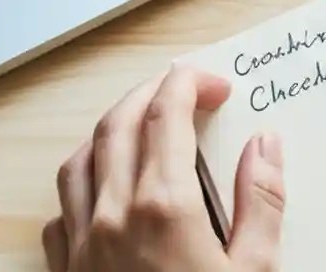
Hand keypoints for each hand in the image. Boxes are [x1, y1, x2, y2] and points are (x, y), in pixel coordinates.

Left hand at [42, 65, 286, 271]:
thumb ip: (263, 201)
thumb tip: (265, 145)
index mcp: (164, 205)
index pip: (167, 113)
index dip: (189, 83)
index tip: (213, 82)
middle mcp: (113, 214)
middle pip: (119, 122)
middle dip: (151, 92)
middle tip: (183, 87)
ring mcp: (81, 244)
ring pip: (80, 159)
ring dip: (111, 129)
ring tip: (143, 126)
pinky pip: (60, 209)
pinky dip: (83, 183)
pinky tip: (106, 192)